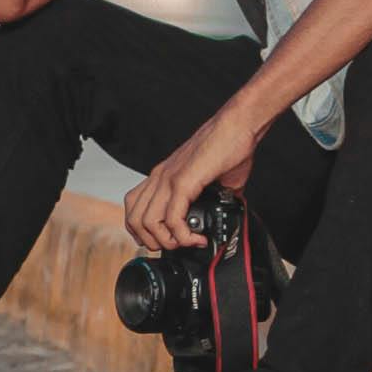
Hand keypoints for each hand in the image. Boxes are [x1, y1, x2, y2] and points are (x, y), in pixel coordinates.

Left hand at [123, 106, 256, 255]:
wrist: (238, 125)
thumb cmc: (229, 146)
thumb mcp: (212, 180)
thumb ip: (209, 200)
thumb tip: (219, 219)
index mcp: (163, 175)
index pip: (133, 207)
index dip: (142, 230)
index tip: (164, 241)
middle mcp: (160, 176)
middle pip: (134, 219)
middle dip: (152, 242)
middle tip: (175, 247)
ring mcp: (169, 178)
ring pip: (147, 222)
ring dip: (167, 242)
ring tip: (186, 243)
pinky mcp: (183, 181)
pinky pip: (172, 218)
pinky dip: (183, 236)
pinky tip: (197, 238)